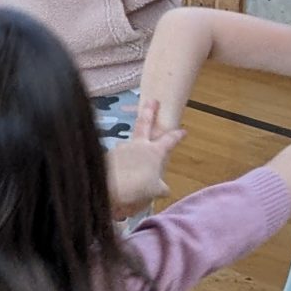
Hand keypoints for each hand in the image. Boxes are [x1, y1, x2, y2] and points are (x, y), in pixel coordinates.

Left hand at [107, 99, 180, 216]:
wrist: (108, 188)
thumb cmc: (137, 188)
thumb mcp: (156, 190)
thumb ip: (161, 187)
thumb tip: (163, 188)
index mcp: (154, 151)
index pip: (169, 140)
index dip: (177, 135)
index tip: (183, 130)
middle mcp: (137, 145)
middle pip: (144, 123)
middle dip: (149, 111)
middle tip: (152, 101)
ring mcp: (121, 148)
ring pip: (129, 145)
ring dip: (132, 151)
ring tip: (132, 167)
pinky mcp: (108, 154)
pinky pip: (118, 159)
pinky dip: (121, 165)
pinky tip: (120, 176)